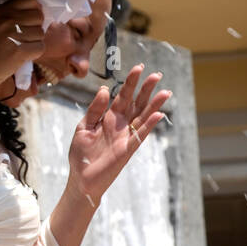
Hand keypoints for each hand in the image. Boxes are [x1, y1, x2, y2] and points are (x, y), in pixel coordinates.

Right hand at [0, 0, 44, 89]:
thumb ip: (9, 16)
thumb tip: (37, 10)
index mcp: (0, 12)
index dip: (35, 8)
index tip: (31, 18)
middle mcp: (7, 21)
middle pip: (38, 16)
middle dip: (36, 27)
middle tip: (25, 37)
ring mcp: (13, 36)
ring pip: (41, 33)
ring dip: (34, 42)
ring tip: (20, 48)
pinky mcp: (20, 52)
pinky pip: (40, 47)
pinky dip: (34, 53)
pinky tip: (22, 56)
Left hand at [66, 64, 170, 203]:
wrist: (81, 178)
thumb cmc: (81, 154)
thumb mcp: (83, 127)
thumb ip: (95, 109)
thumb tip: (105, 89)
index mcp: (109, 117)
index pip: (123, 96)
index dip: (131, 82)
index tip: (139, 67)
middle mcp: (121, 125)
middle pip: (137, 103)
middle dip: (146, 89)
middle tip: (157, 74)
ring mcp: (126, 137)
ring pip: (143, 117)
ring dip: (154, 105)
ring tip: (165, 92)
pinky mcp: (127, 150)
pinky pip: (140, 135)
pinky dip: (149, 125)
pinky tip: (158, 115)